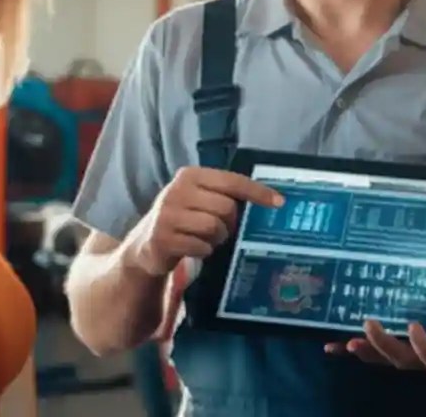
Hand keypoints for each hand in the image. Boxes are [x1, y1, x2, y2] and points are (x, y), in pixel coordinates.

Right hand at [125, 166, 283, 277]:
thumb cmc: (182, 219)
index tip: (279, 202)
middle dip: (230, 223)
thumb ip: (223, 195)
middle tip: (224, 229)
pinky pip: (201, 246)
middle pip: (226, 207)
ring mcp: (168, 214)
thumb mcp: (198, 199)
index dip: (257, 192)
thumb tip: (266, 200)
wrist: (145, 245)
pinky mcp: (163, 238)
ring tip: (207, 238)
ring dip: (217, 238)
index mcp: (190, 175)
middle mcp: (177, 190)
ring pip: (214, 227)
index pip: (232, 181)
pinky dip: (204, 250)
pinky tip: (194, 248)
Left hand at [323, 286, 425, 378]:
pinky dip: (360, 352)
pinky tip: (334, 345)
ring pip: (390, 362)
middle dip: (385, 347)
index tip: (414, 325)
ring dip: (366, 354)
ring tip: (342, 343)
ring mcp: (422, 356)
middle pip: (408, 364)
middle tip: (368, 323)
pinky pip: (383, 356)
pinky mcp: (410, 349)